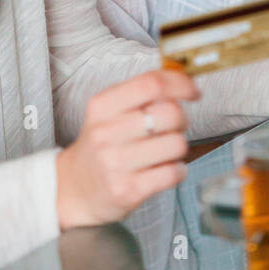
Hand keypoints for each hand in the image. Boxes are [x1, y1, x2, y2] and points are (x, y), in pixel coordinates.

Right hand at [55, 69, 199, 229]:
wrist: (75, 188)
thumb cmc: (101, 146)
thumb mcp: (108, 113)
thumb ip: (141, 95)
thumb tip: (182, 79)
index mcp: (102, 106)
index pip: (151, 83)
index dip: (181, 83)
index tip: (192, 91)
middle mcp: (106, 132)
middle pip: (169, 113)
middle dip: (182, 118)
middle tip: (174, 126)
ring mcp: (115, 163)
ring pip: (176, 143)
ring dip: (179, 146)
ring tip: (165, 150)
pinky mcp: (128, 190)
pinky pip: (173, 173)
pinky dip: (178, 170)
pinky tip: (166, 169)